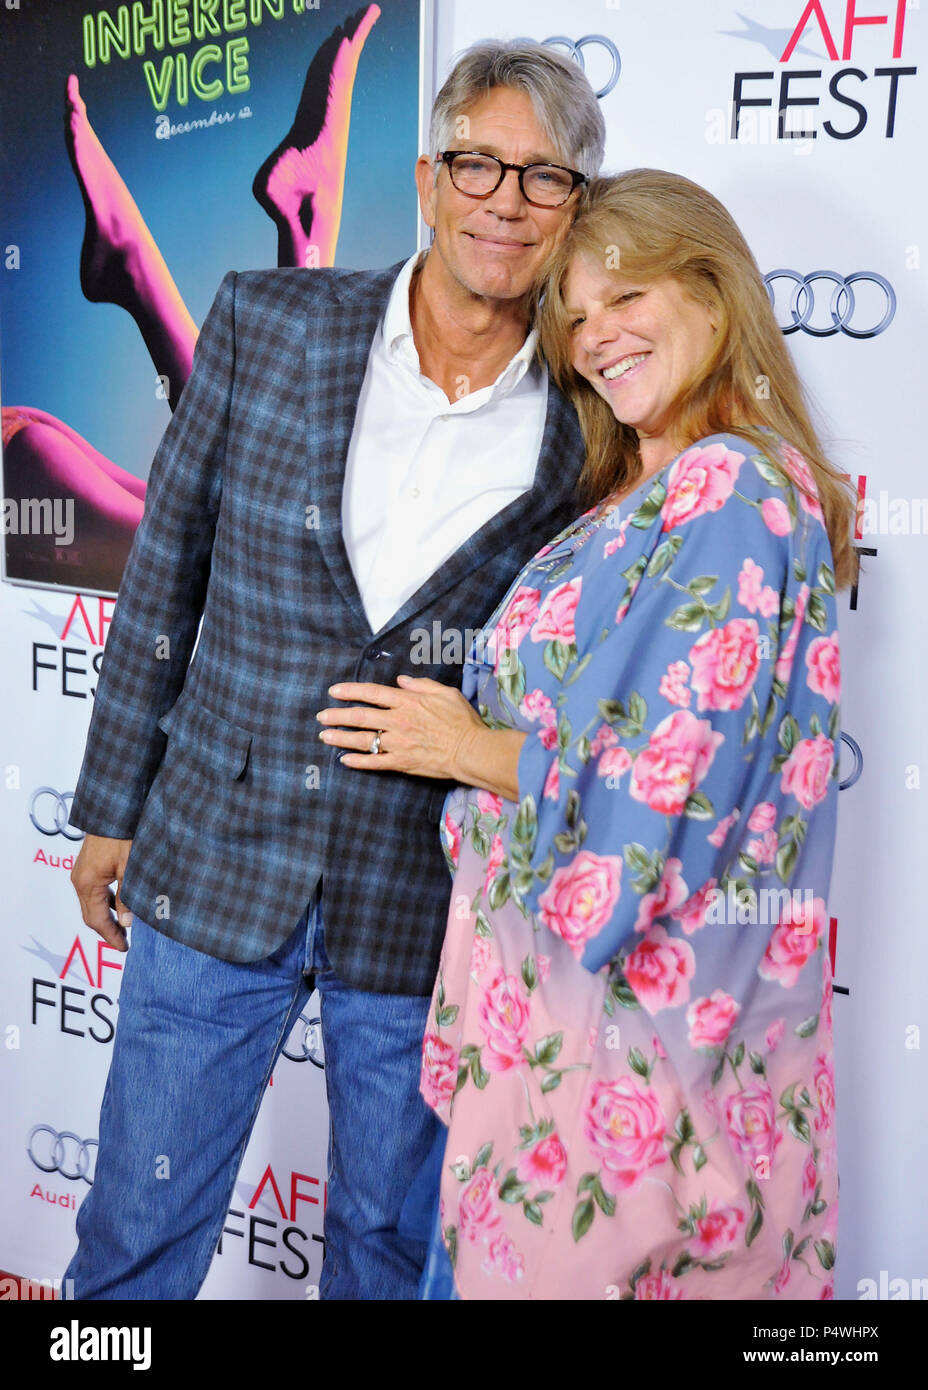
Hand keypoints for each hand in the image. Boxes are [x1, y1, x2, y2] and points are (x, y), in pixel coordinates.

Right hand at [70, 834, 133, 950]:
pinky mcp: (87, 866)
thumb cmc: (122, 835)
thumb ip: (127, 897)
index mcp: (87, 883)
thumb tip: (126, 922)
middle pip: (91, 915)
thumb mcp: (130, 868)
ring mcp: (81, 873)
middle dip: (107, 930)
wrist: (113, 810)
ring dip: (106, 917)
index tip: (123, 948)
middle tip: (124, 942)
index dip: (110, 936)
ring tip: (124, 927)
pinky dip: (106, 903)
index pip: (97, 920)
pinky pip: (94, 892)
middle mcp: (79, 880)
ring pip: (92, 904)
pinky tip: (120, 905)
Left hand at [316, 675, 483, 780]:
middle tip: (321, 717)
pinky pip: (374, 762)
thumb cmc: (462, 720)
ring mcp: (398, 743)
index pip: (371, 693)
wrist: (470, 750)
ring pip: (362, 740)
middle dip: (337, 716)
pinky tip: (344, 760)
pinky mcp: (401, 762)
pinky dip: (358, 762)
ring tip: (324, 736)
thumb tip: (401, 680)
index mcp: (407, 702)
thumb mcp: (445, 692)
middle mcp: (398, 721)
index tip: (334, 691)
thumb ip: (420, 685)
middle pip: (360, 716)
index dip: (350, 691)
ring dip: (341, 738)